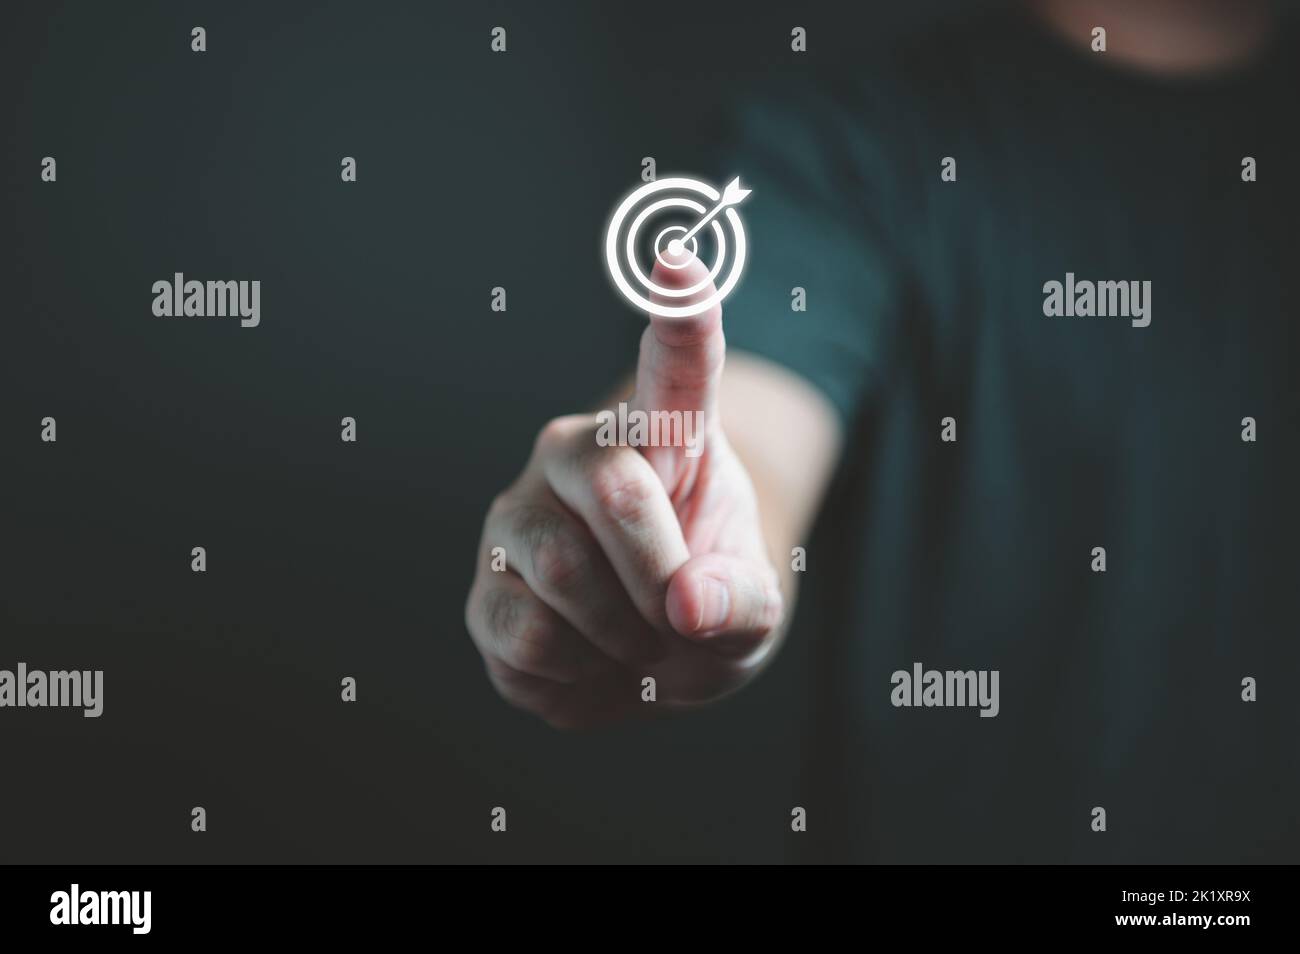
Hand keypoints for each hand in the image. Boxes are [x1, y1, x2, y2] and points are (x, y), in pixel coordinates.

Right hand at [465, 251, 783, 727]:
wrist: (647, 664)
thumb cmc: (704, 607)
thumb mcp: (751, 611)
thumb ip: (741, 603)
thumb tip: (688, 607)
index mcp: (664, 440)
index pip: (673, 370)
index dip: (680, 317)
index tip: (680, 262)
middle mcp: (579, 457)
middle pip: (613, 491)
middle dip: (660, 580)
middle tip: (680, 623)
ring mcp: (521, 517)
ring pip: (561, 570)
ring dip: (622, 637)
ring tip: (640, 646)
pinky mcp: (485, 587)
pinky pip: (525, 634)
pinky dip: (576, 673)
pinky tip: (586, 659)